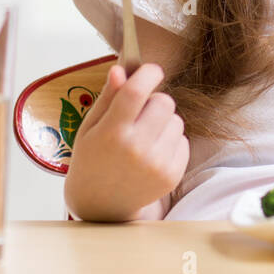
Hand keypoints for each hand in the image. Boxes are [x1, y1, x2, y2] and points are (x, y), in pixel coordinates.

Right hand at [71, 59, 188, 218]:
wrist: (102, 204)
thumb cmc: (93, 158)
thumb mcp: (90, 126)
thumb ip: (108, 97)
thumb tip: (121, 69)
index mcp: (111, 134)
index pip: (137, 91)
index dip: (148, 74)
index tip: (151, 70)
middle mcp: (136, 149)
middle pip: (164, 102)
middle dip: (155, 100)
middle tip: (141, 112)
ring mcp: (156, 165)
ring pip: (177, 120)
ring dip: (164, 121)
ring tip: (144, 136)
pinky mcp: (172, 176)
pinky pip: (183, 141)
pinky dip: (171, 141)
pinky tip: (153, 151)